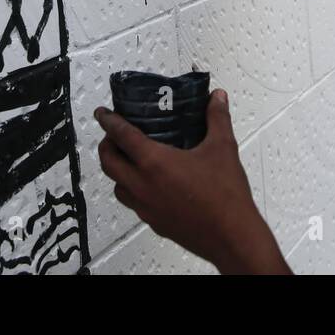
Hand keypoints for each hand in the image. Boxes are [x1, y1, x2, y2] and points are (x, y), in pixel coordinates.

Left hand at [95, 90, 288, 273]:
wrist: (232, 236)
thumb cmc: (225, 196)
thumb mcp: (223, 148)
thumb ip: (217, 118)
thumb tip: (217, 99)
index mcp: (154, 163)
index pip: (121, 136)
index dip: (108, 121)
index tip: (102, 114)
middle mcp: (143, 185)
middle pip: (108, 162)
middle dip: (107, 146)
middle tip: (114, 136)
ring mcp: (146, 207)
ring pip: (117, 186)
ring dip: (117, 171)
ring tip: (129, 160)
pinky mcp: (154, 222)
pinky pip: (133, 204)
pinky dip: (132, 190)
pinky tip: (148, 186)